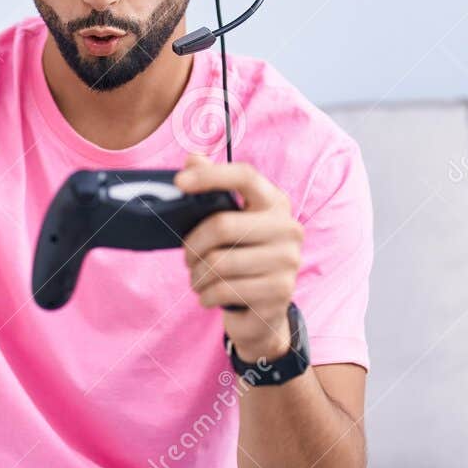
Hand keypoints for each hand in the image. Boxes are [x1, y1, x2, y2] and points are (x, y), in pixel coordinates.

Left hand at [175, 153, 301, 362]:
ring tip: (198, 279)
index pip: (245, 176)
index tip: (179, 183)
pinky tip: (208, 295)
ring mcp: (288, 261)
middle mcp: (288, 228)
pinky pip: (224, 290)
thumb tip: (193, 157)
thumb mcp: (228, 223)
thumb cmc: (240, 257)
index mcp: (275, 202)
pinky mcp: (280, 292)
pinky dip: (206, 295)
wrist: (264, 310)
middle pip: (222, 225)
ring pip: (219, 263)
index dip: (210, 175)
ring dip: (197, 275)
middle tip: (187, 257)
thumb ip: (213, 190)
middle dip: (192, 245)